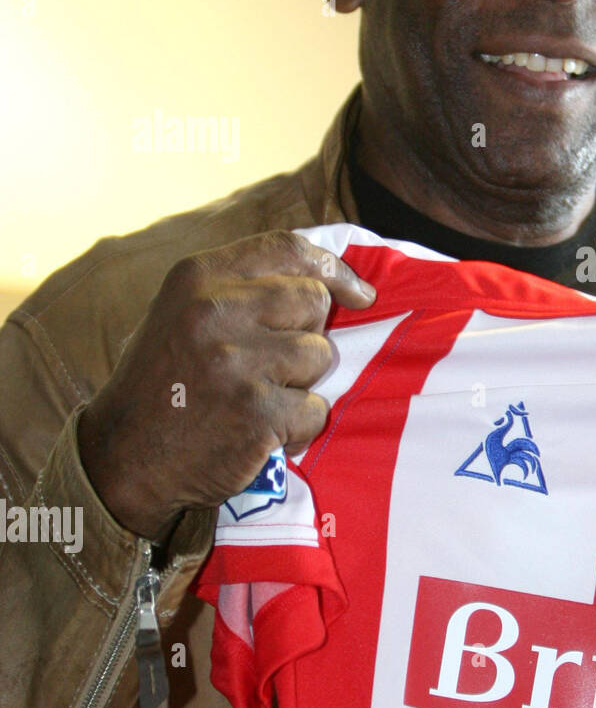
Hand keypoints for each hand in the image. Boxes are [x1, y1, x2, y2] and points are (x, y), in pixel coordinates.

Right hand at [78, 230, 375, 541]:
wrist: (123, 458)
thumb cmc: (164, 381)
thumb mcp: (183, 313)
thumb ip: (243, 288)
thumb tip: (330, 282)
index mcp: (197, 277)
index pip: (288, 249)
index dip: (333, 268)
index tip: (360, 293)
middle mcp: (215, 310)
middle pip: (314, 301)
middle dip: (307, 333)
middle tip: (272, 365)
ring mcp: (236, 362)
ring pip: (319, 355)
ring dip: (301, 383)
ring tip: (257, 399)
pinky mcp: (256, 413)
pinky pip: (315, 410)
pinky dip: (298, 428)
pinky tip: (261, 434)